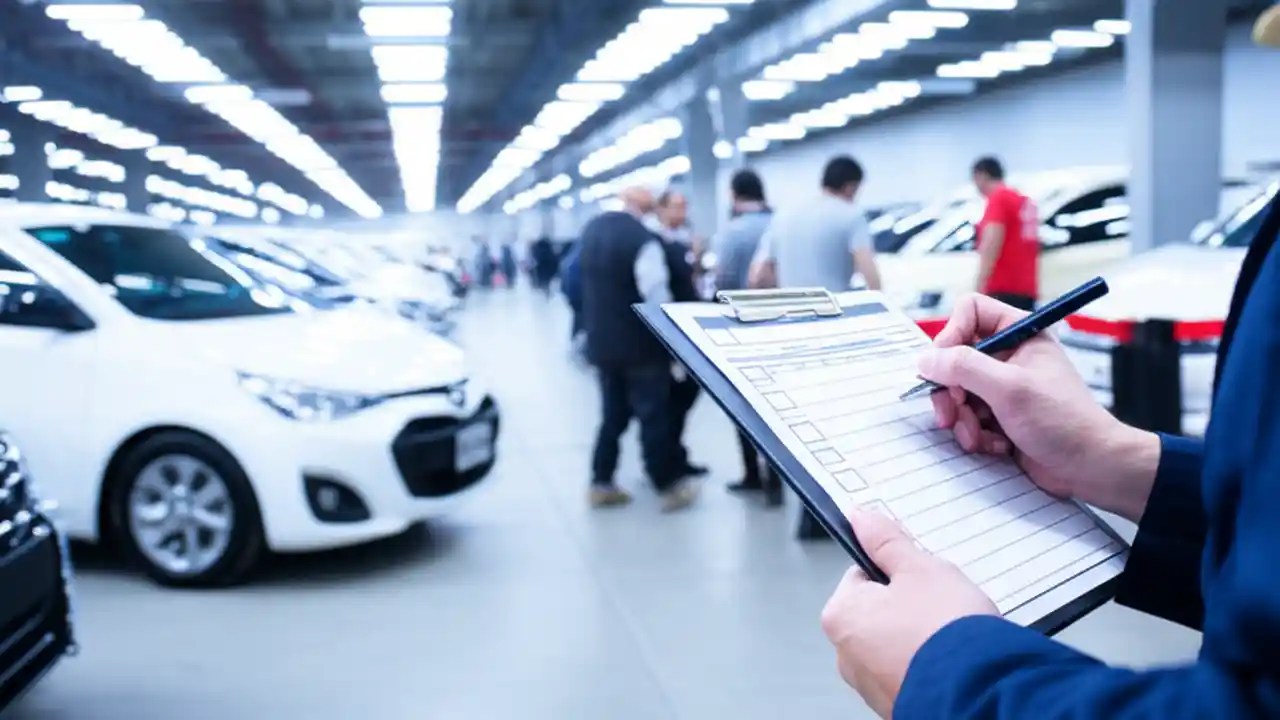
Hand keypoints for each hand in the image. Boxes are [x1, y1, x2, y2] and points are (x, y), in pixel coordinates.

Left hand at [821, 507, 996, 717]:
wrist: (981, 690)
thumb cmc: (946, 631)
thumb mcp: (919, 568)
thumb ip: (886, 541)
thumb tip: (862, 518)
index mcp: (841, 616)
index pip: (861, 575)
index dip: (895, 570)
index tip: (918, 575)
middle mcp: (846, 655)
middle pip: (878, 611)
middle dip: (908, 605)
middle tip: (939, 605)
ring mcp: (871, 685)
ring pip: (896, 643)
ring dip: (919, 636)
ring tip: (949, 634)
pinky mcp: (897, 703)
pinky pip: (911, 672)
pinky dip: (928, 664)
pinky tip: (952, 660)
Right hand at [917, 294, 1159, 522]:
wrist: (1091, 467)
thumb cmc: (1064, 422)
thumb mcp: (1009, 388)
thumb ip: (964, 368)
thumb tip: (926, 360)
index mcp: (1020, 334)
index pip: (970, 312)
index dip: (951, 334)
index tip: (944, 364)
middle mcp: (1010, 356)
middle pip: (955, 357)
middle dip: (951, 389)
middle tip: (952, 410)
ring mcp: (1004, 387)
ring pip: (957, 391)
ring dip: (961, 418)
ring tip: (978, 436)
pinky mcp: (1000, 415)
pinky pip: (968, 417)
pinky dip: (975, 433)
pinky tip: (995, 445)